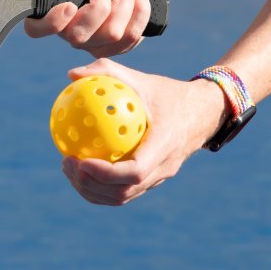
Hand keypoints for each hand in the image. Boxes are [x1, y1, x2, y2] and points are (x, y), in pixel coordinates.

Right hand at [23, 0, 163, 57]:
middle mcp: (71, 33)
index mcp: (56, 12)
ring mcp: (94, 44)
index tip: (69, 5)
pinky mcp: (117, 48)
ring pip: (110, 35)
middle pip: (78, 36)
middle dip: (98, 9)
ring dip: (123, 4)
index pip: (37, 29)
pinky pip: (130, 37)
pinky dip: (139, 11)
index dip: (50, 23)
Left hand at [59, 58, 229, 205]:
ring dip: (92, 190)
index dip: (105, 173)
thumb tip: (71, 75)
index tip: (81, 160)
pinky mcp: (153, 181)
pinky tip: (81, 167)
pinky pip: (124, 191)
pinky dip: (100, 186)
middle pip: (124, 192)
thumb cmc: (168, 94)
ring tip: (69, 167)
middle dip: (90, 184)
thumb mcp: (142, 79)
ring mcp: (159, 178)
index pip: (135, 171)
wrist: (203, 113)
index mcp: (165, 145)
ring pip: (122, 197)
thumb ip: (108, 72)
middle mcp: (164, 167)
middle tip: (67, 162)